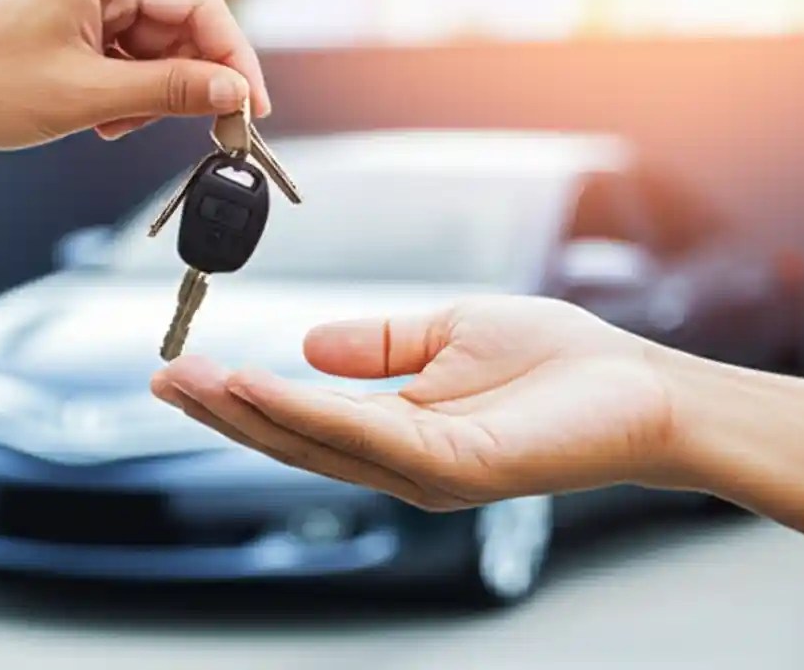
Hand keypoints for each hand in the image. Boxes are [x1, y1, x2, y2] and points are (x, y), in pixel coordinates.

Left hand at [0, 0, 269, 150]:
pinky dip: (124, 96)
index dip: (235, 59)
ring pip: (154, 52)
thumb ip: (170, 91)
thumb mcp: (88, 97)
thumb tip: (234, 92)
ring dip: (152, 96)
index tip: (253, 108)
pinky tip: (100, 120)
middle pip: (181, 28)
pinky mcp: (69, 32)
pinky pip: (124, 62)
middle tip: (208, 132)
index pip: (199, 6)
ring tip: (115, 125)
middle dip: (194, 82)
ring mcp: (81, 5)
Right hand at [152, 297, 682, 510]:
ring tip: (188, 379)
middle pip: (292, 439)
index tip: (184, 369)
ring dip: (244, 410)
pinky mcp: (455, 467)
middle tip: (161, 380)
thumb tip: (307, 342)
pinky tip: (255, 380)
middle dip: (222, 411)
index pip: (302, 419)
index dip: (240, 398)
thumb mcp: (447, 332)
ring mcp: (424, 471)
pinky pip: (364, 434)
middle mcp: (401, 463)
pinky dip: (303, 407)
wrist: (642, 387)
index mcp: (398, 432)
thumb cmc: (559, 364)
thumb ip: (377, 344)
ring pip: (314, 442)